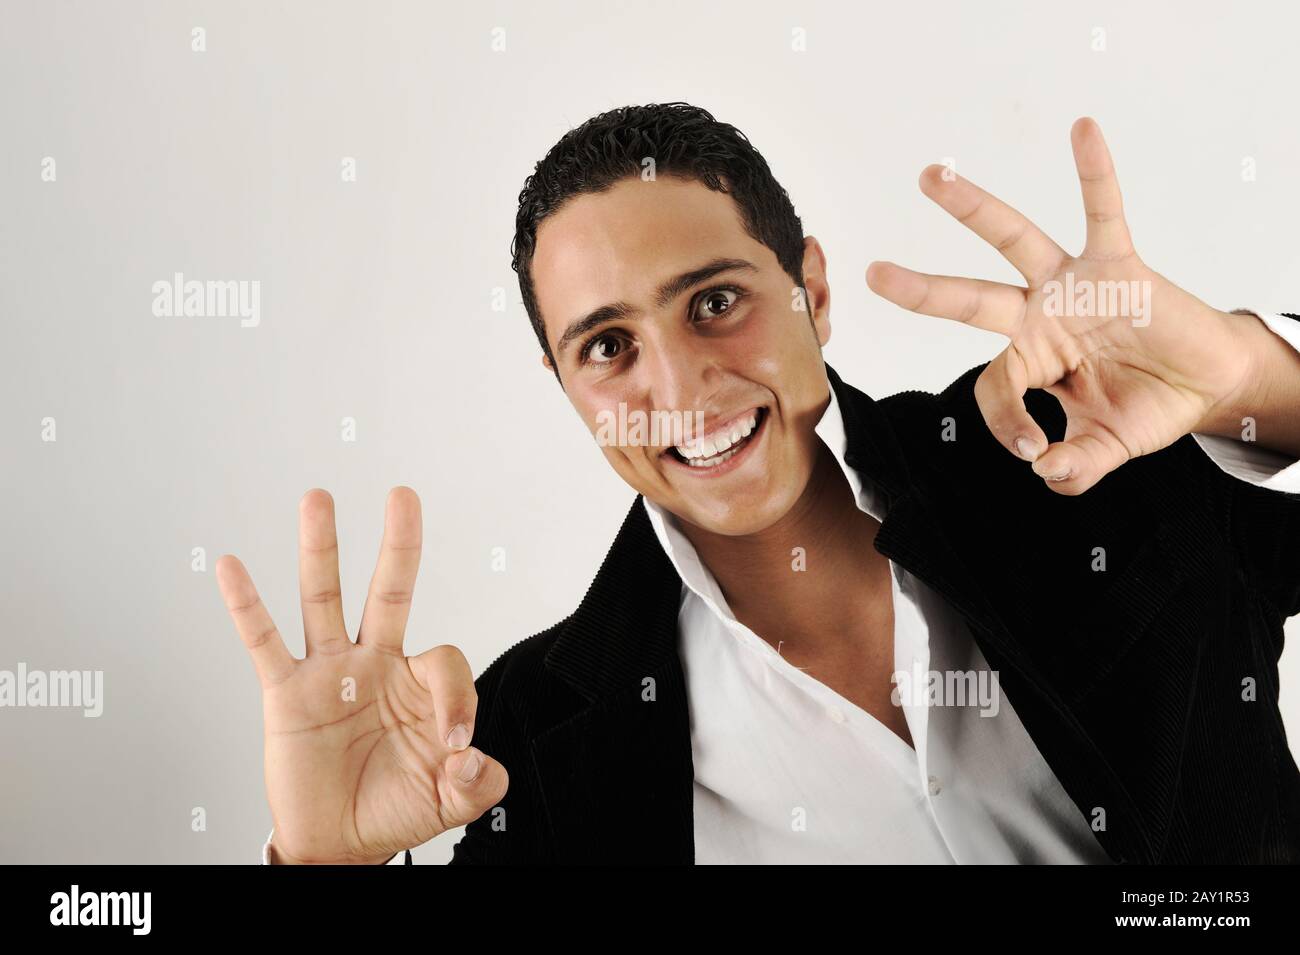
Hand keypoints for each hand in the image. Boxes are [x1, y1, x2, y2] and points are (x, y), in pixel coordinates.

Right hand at [216, 487, 507, 863]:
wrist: (339, 844)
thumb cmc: (394, 810)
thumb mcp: (451, 800)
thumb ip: (478, 782)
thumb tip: (475, 758)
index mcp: (418, 685)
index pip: (445, 661)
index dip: (458, 699)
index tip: (456, 745)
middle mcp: (374, 665)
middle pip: (391, 591)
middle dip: (398, 544)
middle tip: (403, 495)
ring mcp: (329, 673)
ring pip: (324, 599)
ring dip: (322, 549)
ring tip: (318, 497)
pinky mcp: (286, 693)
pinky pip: (263, 642)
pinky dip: (246, 605)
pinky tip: (232, 566)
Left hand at [866, 117, 1276, 494]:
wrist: (1204, 382)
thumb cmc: (1146, 405)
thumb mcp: (1106, 446)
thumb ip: (1077, 466)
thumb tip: (1049, 474)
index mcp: (1027, 360)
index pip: (994, 386)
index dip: (1008, 424)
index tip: (1036, 452)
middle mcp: (1037, 315)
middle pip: (968, 299)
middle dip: (921, 289)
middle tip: (872, 273)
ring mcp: (1072, 285)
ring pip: (1012, 240)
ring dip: (972, 208)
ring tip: (929, 177)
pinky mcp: (1117, 263)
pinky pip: (1104, 210)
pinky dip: (1095, 172)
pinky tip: (1082, 128)